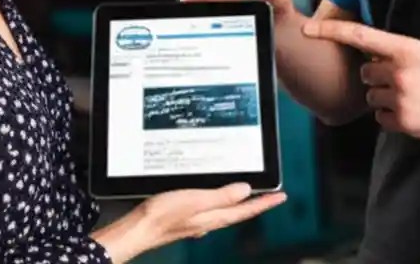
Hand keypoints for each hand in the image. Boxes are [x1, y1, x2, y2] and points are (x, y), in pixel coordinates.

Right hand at [92, 183, 286, 262]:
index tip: (281, 196)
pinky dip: (220, 201)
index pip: (246, 210)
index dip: (265, 203)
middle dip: (256, 203)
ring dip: (239, 202)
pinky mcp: (186, 218)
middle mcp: (209, 221)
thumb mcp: (195, 200)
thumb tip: (245, 190)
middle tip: (271, 195)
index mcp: (214, 217)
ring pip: (225, 211)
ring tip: (250, 194)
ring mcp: (198, 221)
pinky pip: (211, 209)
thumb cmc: (162, 216)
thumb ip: (221, 196)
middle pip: (239, 212)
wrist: (138, 229)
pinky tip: (215, 197)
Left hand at [302, 19, 419, 139]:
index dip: (330, 31)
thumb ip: (397, 51)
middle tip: (402, 78)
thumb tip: (371, 52)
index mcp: (405, 48)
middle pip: (365, 72)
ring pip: (372, 96)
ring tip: (413, 95)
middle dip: (377, 75)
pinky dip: (392, 116)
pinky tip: (414, 110)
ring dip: (384, 96)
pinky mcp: (403, 122)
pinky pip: (380, 118)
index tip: (307, 30)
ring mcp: (401, 98)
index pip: (359, 36)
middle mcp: (399, 72)